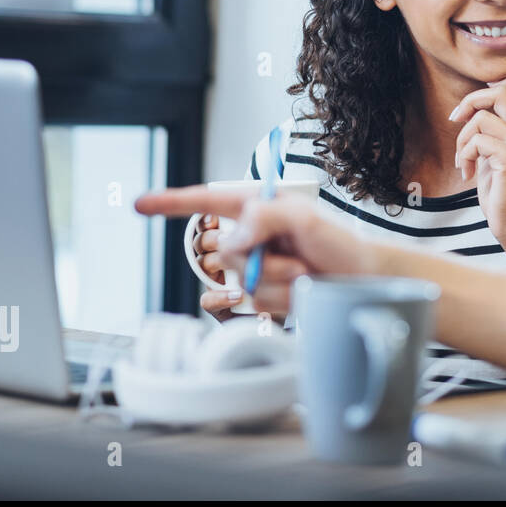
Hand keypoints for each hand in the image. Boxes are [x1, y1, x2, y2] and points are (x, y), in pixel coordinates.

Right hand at [137, 189, 371, 316]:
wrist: (364, 282)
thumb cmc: (340, 242)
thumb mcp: (304, 217)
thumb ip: (263, 217)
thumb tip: (233, 238)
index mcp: (257, 209)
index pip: (206, 203)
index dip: (171, 203)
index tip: (141, 204)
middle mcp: (253, 238)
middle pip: (226, 254)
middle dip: (264, 261)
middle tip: (299, 258)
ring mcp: (258, 269)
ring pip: (241, 283)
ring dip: (278, 281)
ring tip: (306, 273)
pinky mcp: (266, 296)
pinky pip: (255, 304)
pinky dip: (281, 300)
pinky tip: (302, 292)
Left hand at [449, 75, 505, 261]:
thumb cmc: (503, 192)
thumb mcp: (497, 155)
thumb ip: (493, 132)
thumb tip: (470, 109)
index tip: (485, 98)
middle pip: (501, 92)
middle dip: (471, 101)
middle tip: (457, 120)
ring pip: (482, 117)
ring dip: (462, 139)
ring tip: (464, 160)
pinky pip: (477, 141)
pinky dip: (465, 156)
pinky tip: (468, 174)